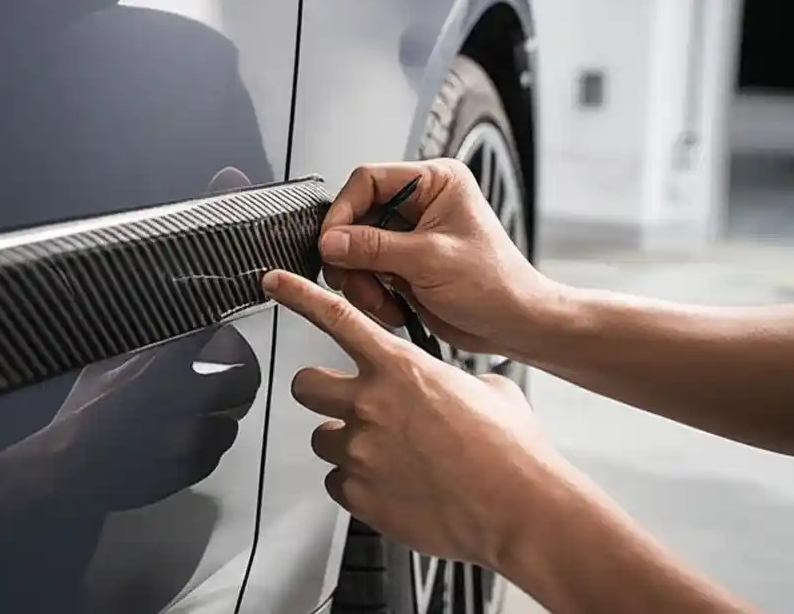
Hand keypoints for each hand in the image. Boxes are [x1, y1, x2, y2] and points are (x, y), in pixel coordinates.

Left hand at [262, 269, 577, 568]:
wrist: (519, 510)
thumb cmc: (511, 452)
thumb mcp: (487, 390)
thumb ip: (451, 378)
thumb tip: (454, 385)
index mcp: (400, 368)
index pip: (336, 316)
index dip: (298, 295)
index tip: (274, 282)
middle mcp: (370, 404)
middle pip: (304, 384)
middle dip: (321, 392)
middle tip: (347, 405)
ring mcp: (359, 451)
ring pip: (323, 440)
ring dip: (347, 445)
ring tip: (391, 458)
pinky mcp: (358, 494)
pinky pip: (339, 484)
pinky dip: (360, 486)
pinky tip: (397, 489)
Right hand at [320, 159, 561, 356]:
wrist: (514, 324)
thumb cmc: (496, 285)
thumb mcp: (429, 260)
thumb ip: (374, 248)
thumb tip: (331, 241)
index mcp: (436, 182)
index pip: (368, 180)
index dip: (343, 211)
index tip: (331, 242)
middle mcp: (421, 204)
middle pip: (357, 217)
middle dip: (351, 254)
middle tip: (349, 278)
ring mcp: (411, 236)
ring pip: (356, 248)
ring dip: (360, 280)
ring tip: (380, 300)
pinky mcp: (404, 264)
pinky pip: (367, 272)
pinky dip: (371, 293)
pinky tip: (392, 306)